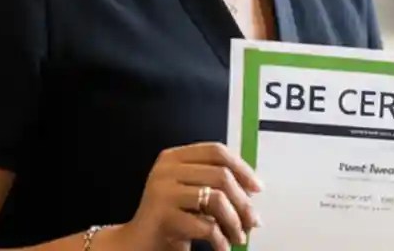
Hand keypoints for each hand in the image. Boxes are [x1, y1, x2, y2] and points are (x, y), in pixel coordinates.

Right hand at [117, 142, 263, 250]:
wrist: (137, 244)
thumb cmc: (169, 219)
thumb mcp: (190, 193)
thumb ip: (213, 184)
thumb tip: (252, 189)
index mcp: (174, 158)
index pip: (216, 151)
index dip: (241, 168)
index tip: (257, 188)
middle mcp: (166, 170)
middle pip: (220, 175)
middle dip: (243, 202)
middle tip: (252, 221)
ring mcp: (162, 191)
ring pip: (216, 199)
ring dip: (234, 222)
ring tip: (239, 237)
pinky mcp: (162, 216)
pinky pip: (205, 225)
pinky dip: (220, 239)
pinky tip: (222, 247)